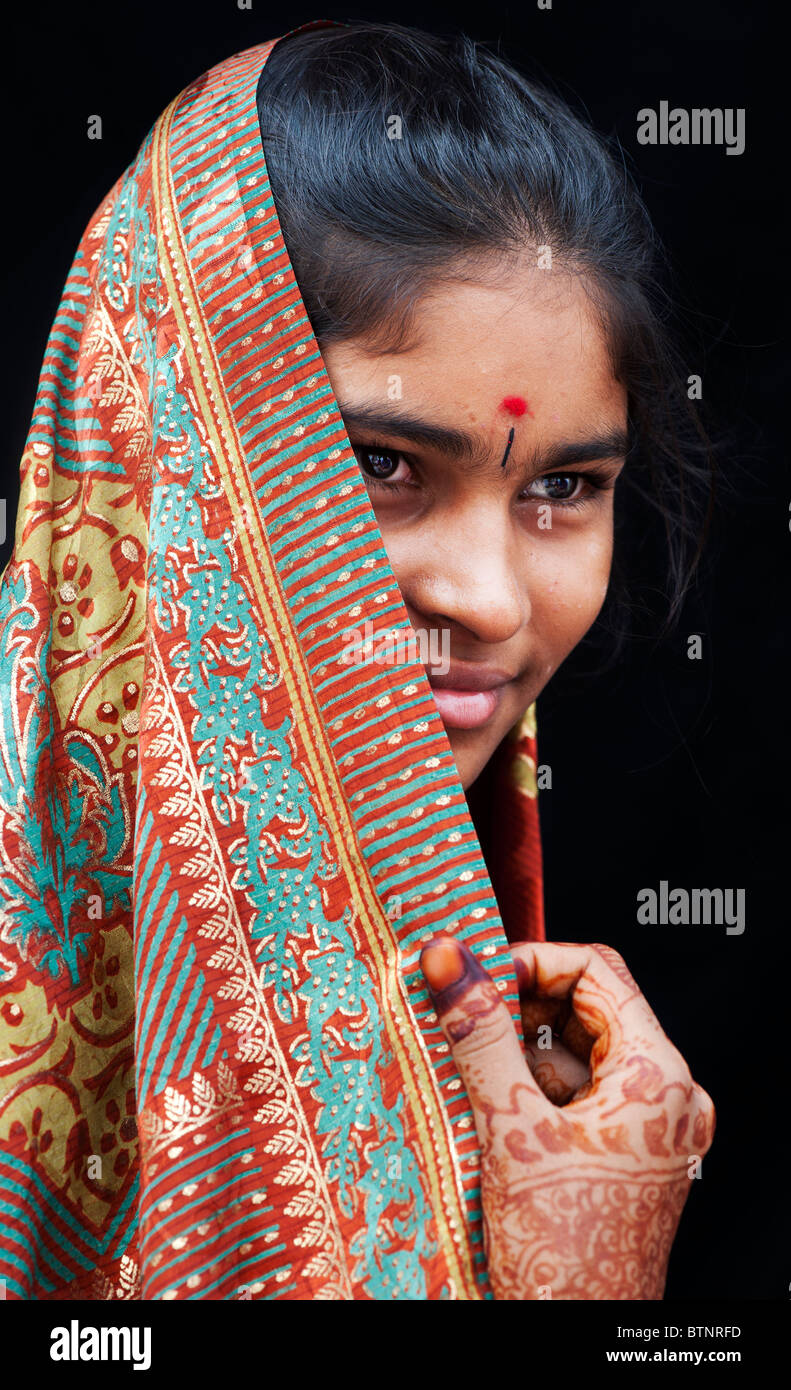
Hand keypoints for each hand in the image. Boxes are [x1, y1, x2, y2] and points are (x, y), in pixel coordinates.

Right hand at [419, 936, 715, 1299]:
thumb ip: (479, 1036)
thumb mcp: (511, 1130)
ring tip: (460, 1069)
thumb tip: (449, 958)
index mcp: (659, 1077)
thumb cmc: (564, 1255)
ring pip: (572, 1056)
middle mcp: (664, 1097)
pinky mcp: (621, 1158)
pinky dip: (526, 1094)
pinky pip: (572, 1098)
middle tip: (456, 1016)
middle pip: (585, 1012)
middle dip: (516, 1011)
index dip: (531, 962)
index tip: (474, 975)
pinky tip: (482, 1111)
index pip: (597, 973)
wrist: (574, 1344)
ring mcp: (645, 1130)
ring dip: (514, 1054)